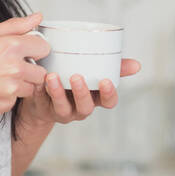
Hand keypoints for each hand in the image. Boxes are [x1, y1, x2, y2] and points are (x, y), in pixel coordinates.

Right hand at [0, 12, 50, 119]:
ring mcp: (11, 89)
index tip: (26, 52)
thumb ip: (15, 26)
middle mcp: (15, 68)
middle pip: (41, 71)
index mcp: (12, 47)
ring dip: (21, 85)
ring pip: (31, 88)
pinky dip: (7, 97)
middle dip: (30, 70)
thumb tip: (38, 17)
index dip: (35, 50)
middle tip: (11, 68)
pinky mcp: (6, 105)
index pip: (44, 48)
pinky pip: (16, 100)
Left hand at [22, 57, 141, 125]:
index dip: (108, 94)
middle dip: (81, 93)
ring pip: (62, 107)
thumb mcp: (94, 73)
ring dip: (57, 92)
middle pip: (85, 107)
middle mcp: (79, 108)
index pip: (108, 102)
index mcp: (95, 98)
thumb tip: (137, 65)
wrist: (46, 95)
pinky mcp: (42, 108)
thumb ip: (114, 67)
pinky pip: (40, 101)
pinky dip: (38, 91)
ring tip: (52, 77)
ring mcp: (61, 110)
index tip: (105, 81)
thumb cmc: (74, 80)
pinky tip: (36, 80)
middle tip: (76, 77)